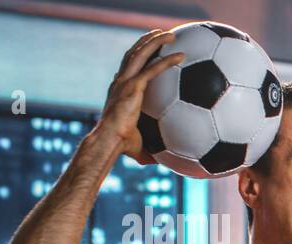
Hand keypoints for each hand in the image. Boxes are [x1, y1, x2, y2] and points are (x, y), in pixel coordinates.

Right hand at [94, 29, 184, 162]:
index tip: (149, 50)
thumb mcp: (139, 145)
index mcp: (120, 91)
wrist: (110, 142)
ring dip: (155, 41)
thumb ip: (151, 149)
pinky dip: (167, 60)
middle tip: (161, 33)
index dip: (138, 57)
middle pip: (133, 54)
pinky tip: (181, 55)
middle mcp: (121, 82)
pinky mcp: (133, 87)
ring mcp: (125, 82)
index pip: (128, 68)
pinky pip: (153, 69)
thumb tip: (163, 163)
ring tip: (170, 34)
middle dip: (146, 41)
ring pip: (141, 54)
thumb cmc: (121, 146)